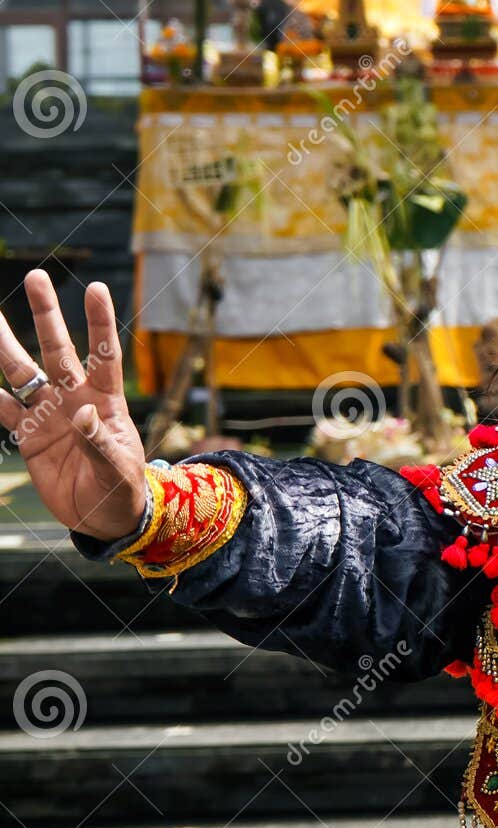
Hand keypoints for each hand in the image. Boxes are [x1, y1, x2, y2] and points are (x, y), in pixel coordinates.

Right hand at [0, 272, 147, 540]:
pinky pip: (0, 409)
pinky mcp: (26, 434)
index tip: (96, 288)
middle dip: (46, 315)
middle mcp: (73, 398)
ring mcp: (47, 413)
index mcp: (105, 402)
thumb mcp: (118, 470)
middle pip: (57, 350)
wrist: (104, 518)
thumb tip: (84, 414)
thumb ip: (101, 443)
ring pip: (21, 371)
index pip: (104, 355)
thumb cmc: (122, 491)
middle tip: (36, 277)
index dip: (99, 322)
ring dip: (3, 343)